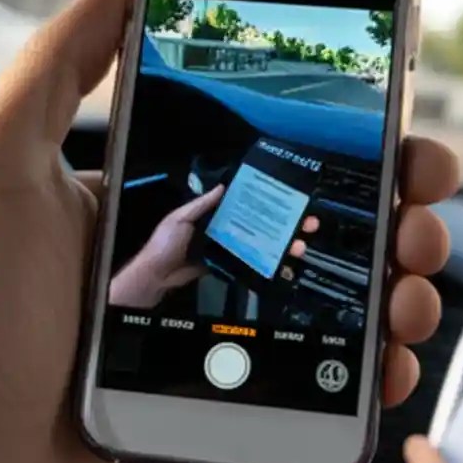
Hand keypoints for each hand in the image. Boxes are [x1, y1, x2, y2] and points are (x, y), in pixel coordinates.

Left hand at [0, 0, 459, 462]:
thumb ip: (53, 68)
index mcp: (162, 203)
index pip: (278, 158)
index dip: (347, 142)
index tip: (393, 128)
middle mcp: (201, 264)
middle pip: (328, 230)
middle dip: (397, 211)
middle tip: (418, 205)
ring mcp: (218, 338)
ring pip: (338, 307)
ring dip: (400, 289)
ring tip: (409, 287)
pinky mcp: (224, 404)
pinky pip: (316, 386)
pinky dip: (368, 375)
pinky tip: (386, 361)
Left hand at [108, 184, 320, 306]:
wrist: (156, 276)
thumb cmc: (164, 245)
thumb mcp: (180, 218)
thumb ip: (201, 204)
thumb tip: (222, 187)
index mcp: (212, 214)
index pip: (244, 204)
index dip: (266, 202)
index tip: (288, 199)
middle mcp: (223, 228)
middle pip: (260, 224)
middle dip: (285, 224)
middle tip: (306, 223)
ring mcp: (227, 247)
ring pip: (260, 243)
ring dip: (281, 244)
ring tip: (299, 244)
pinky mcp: (226, 264)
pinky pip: (249, 262)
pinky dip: (266, 263)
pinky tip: (281, 263)